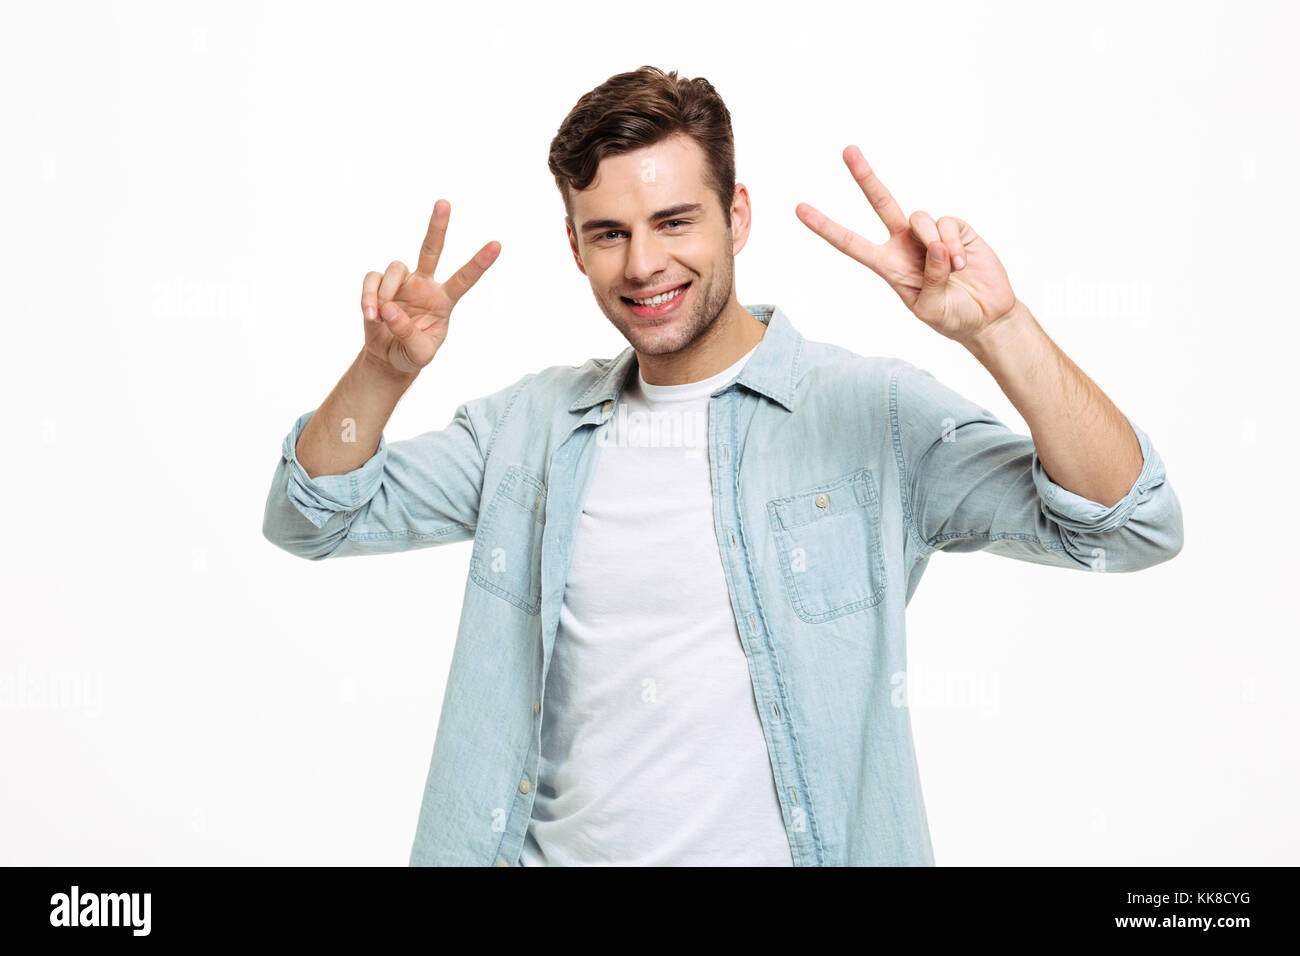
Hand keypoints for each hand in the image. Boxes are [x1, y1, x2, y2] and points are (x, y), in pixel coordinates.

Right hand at [361, 199, 500, 375]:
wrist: (389, 358)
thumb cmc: (412, 354)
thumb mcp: (419, 353)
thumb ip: (408, 333)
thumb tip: (389, 308)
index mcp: (444, 300)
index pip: (465, 279)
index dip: (479, 263)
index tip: (497, 245)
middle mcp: (425, 285)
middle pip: (432, 249)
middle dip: (437, 226)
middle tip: (444, 202)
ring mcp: (402, 283)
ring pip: (395, 268)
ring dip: (384, 292)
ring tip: (379, 316)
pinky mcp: (379, 285)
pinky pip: (372, 279)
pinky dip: (369, 296)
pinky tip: (371, 315)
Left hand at [796, 146, 1017, 344]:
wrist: (986, 315)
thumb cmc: (952, 317)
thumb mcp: (932, 309)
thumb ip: (931, 280)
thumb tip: (935, 246)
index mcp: (888, 266)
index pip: (850, 243)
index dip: (826, 226)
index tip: (800, 209)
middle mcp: (904, 244)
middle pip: (881, 203)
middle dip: (865, 176)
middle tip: (847, 150)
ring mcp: (929, 234)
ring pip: (919, 217)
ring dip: (935, 244)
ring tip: (953, 271)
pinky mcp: (956, 228)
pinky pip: (946, 223)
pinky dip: (952, 243)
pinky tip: (962, 263)